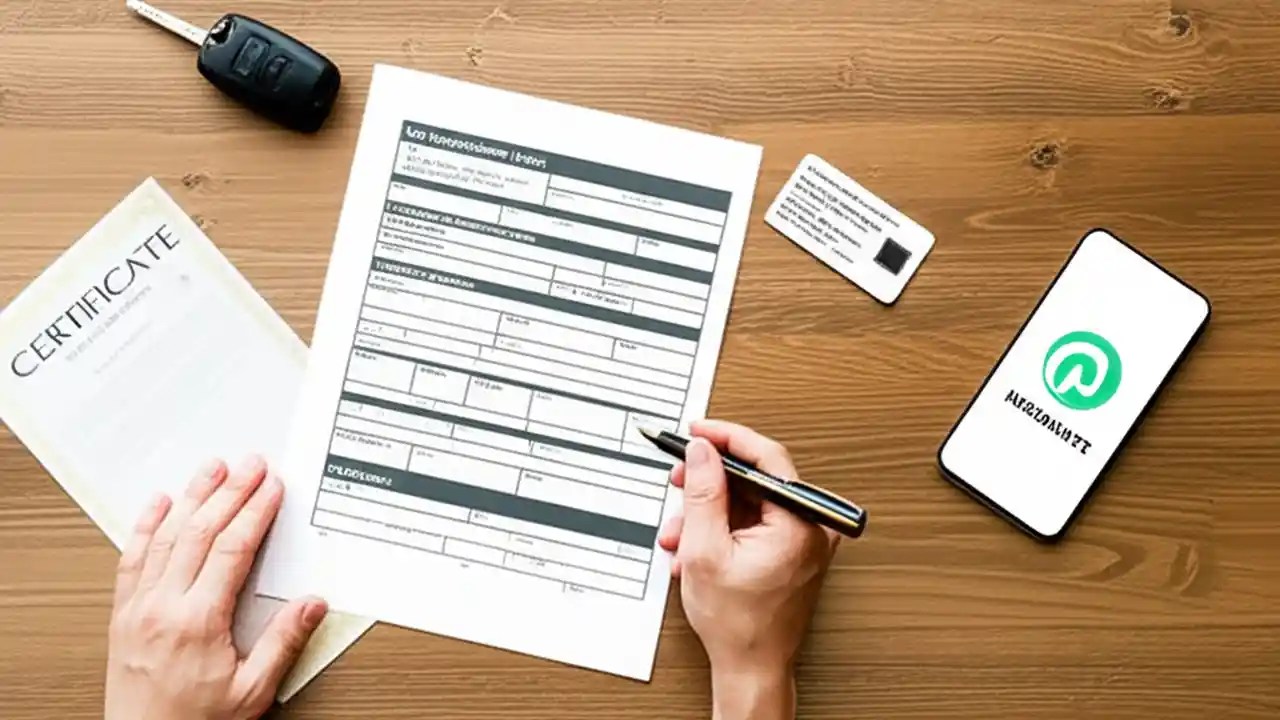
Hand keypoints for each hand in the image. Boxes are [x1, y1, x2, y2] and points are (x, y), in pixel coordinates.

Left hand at [106, 457, 327, 719]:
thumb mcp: (252, 692)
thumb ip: (283, 643)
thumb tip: (312, 603)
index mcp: (199, 621)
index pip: (233, 550)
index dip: (256, 513)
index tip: (272, 490)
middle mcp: (164, 607)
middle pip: (201, 532)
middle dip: (230, 492)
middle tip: (251, 465)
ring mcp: (138, 608)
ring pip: (166, 537)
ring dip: (191, 498)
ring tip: (211, 469)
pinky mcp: (122, 615)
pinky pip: (132, 559)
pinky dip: (145, 527)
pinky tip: (158, 505)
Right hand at [658, 420, 839, 719]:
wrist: (751, 667)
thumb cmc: (739, 626)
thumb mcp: (705, 551)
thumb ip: (703, 493)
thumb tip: (703, 451)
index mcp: (799, 523)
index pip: (766, 456)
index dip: (726, 438)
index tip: (699, 431)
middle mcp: (810, 528)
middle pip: (754, 479)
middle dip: (708, 483)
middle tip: (680, 480)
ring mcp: (802, 540)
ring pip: (748, 502)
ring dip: (707, 512)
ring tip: (679, 534)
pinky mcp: (790, 551)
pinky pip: (753, 523)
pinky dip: (721, 529)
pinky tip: (696, 547)